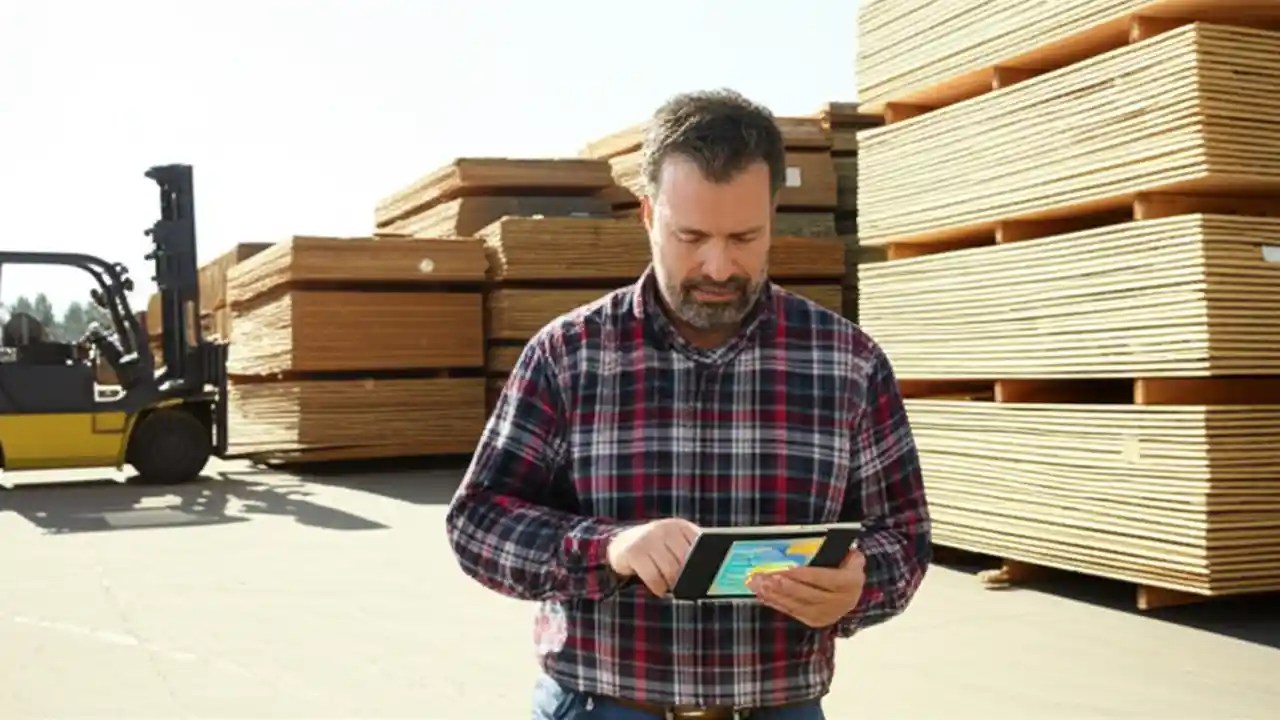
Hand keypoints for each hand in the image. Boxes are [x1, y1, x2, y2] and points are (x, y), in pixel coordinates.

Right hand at [606, 518, 699, 595]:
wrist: (622, 544)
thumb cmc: (657, 548)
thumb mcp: (674, 543)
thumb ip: (691, 551)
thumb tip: (716, 575)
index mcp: (680, 526)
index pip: (699, 544)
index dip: (704, 562)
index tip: (707, 576)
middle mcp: (664, 529)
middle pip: (686, 560)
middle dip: (687, 576)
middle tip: (687, 585)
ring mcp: (648, 539)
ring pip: (671, 571)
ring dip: (673, 584)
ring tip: (672, 586)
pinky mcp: (634, 552)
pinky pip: (654, 578)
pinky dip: (659, 588)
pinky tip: (659, 588)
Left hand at [748, 550, 865, 627]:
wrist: (854, 591)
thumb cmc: (846, 567)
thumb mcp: (848, 556)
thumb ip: (838, 549)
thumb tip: (823, 540)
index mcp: (850, 582)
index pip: (822, 578)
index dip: (800, 574)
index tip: (782, 570)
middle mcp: (840, 602)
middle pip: (807, 594)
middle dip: (782, 586)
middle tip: (763, 578)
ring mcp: (828, 614)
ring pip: (797, 605)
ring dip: (775, 595)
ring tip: (758, 585)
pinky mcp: (816, 620)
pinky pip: (793, 612)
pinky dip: (777, 603)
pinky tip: (764, 595)